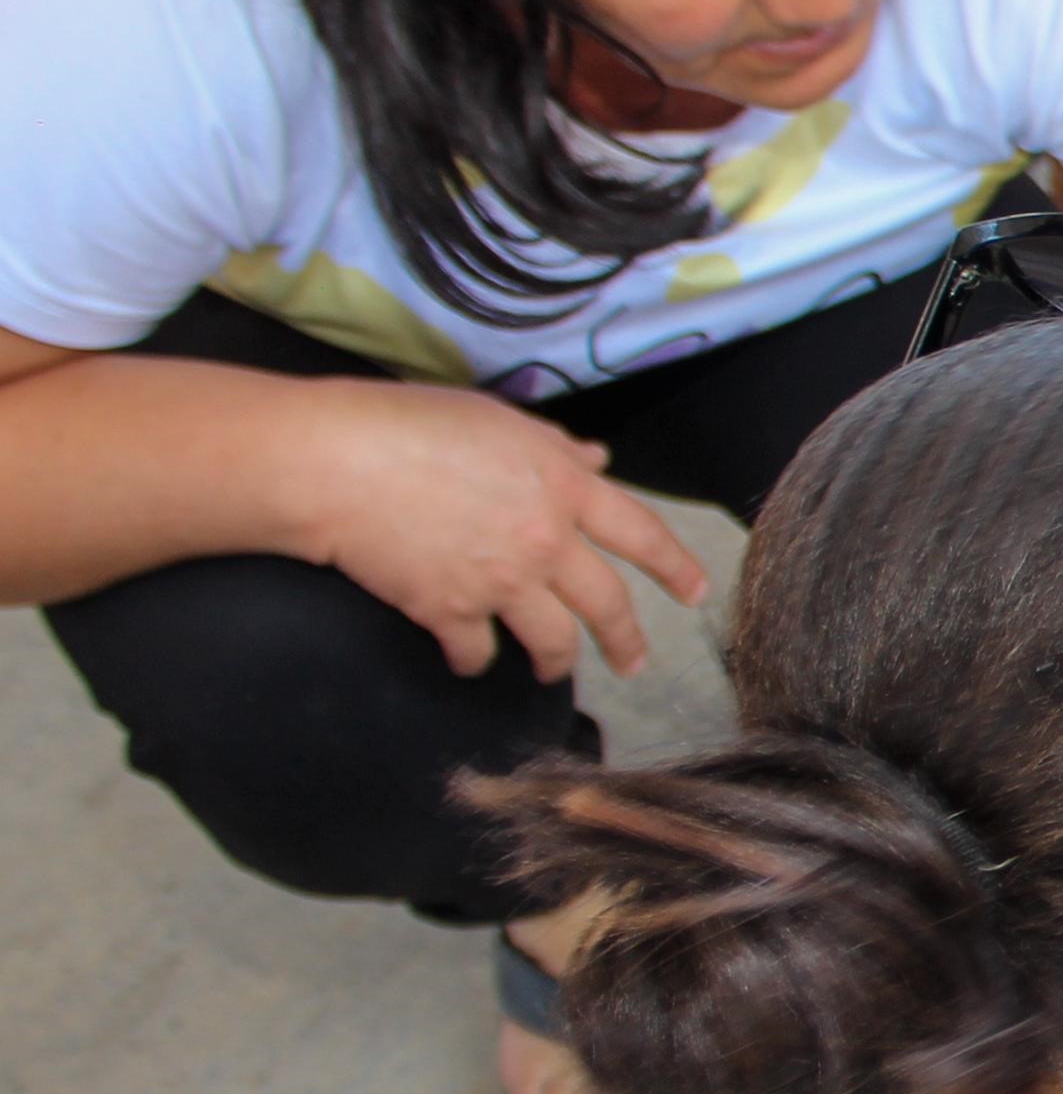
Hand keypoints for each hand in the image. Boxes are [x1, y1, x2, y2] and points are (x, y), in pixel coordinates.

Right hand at [287, 377, 709, 679]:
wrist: (335, 462)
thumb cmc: (409, 423)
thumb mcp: (498, 421)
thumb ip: (554, 448)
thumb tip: (597, 460)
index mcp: (564, 487)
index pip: (641, 533)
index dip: (675, 566)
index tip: (696, 591)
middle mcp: (546, 541)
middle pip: (607, 604)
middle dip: (626, 640)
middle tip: (635, 664)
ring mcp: (501, 582)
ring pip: (554, 641)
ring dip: (558, 663)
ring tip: (554, 672)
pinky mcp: (450, 612)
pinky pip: (477, 652)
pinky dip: (475, 661)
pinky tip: (470, 661)